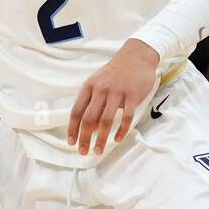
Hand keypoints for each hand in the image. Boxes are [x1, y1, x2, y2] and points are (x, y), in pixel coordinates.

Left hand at [68, 39, 158, 155]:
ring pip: (106, 120)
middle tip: (83, 152)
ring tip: (98, 150)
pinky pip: (126, 117)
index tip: (71, 143)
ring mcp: (117, 93)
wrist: (136, 56)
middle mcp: (101, 90)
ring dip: (101, 138)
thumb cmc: (115, 72)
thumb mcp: (98, 82)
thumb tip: (89, 126)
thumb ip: (92, 102)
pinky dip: (121, 130)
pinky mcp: (133, 96)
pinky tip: (117, 139)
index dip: (72, 129)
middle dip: (85, 138)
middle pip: (89, 119)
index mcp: (89, 87)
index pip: (76, 111)